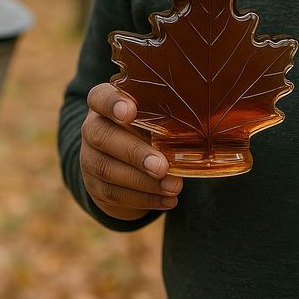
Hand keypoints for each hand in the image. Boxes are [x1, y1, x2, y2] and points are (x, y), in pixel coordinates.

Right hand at [80, 83, 182, 220]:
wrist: (126, 162)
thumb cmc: (150, 128)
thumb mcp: (156, 116)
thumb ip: (170, 112)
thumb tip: (208, 120)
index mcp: (106, 104)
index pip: (100, 97)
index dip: (112, 104)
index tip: (130, 112)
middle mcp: (92, 128)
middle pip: (103, 136)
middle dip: (134, 153)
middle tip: (162, 166)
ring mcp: (89, 158)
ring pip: (107, 169)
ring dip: (143, 182)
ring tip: (174, 187)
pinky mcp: (95, 185)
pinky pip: (114, 194)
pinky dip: (144, 199)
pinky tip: (167, 200)